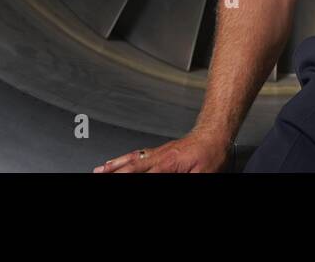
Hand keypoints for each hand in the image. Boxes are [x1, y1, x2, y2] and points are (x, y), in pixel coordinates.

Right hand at [93, 130, 232, 172]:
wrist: (215, 133)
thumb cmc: (211, 153)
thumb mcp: (202, 174)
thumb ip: (184, 179)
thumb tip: (163, 177)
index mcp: (169, 164)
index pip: (144, 175)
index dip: (128, 177)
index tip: (115, 180)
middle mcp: (159, 156)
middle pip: (132, 166)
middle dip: (114, 172)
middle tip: (99, 174)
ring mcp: (158, 152)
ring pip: (131, 158)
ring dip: (114, 165)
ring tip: (100, 170)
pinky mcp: (160, 150)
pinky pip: (137, 154)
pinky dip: (123, 158)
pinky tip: (116, 161)